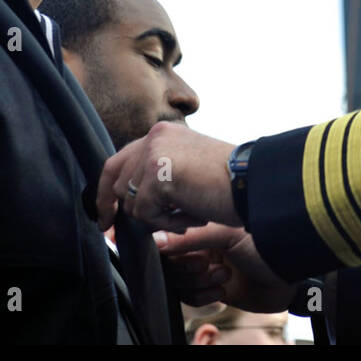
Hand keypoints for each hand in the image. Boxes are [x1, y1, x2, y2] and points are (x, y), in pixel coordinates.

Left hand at [97, 121, 238, 232]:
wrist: (254, 183)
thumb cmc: (228, 184)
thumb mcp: (186, 172)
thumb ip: (155, 178)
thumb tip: (119, 207)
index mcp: (162, 133)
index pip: (118, 162)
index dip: (106, 193)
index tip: (106, 219)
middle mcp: (154, 136)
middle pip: (118, 184)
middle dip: (130, 211)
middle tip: (149, 227)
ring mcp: (154, 153)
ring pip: (132, 202)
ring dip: (159, 218)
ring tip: (191, 214)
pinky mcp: (157, 173)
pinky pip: (146, 213)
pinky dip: (168, 223)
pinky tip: (194, 215)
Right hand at [157, 223, 295, 312]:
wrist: (288, 273)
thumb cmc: (265, 244)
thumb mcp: (226, 234)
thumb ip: (189, 237)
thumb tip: (155, 239)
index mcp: (203, 226)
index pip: (170, 238)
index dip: (168, 248)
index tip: (173, 250)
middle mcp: (202, 247)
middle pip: (170, 263)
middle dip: (186, 267)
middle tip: (205, 263)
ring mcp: (206, 269)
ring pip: (178, 283)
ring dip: (197, 282)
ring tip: (223, 274)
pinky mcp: (211, 289)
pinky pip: (190, 298)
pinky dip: (202, 296)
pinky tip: (221, 289)